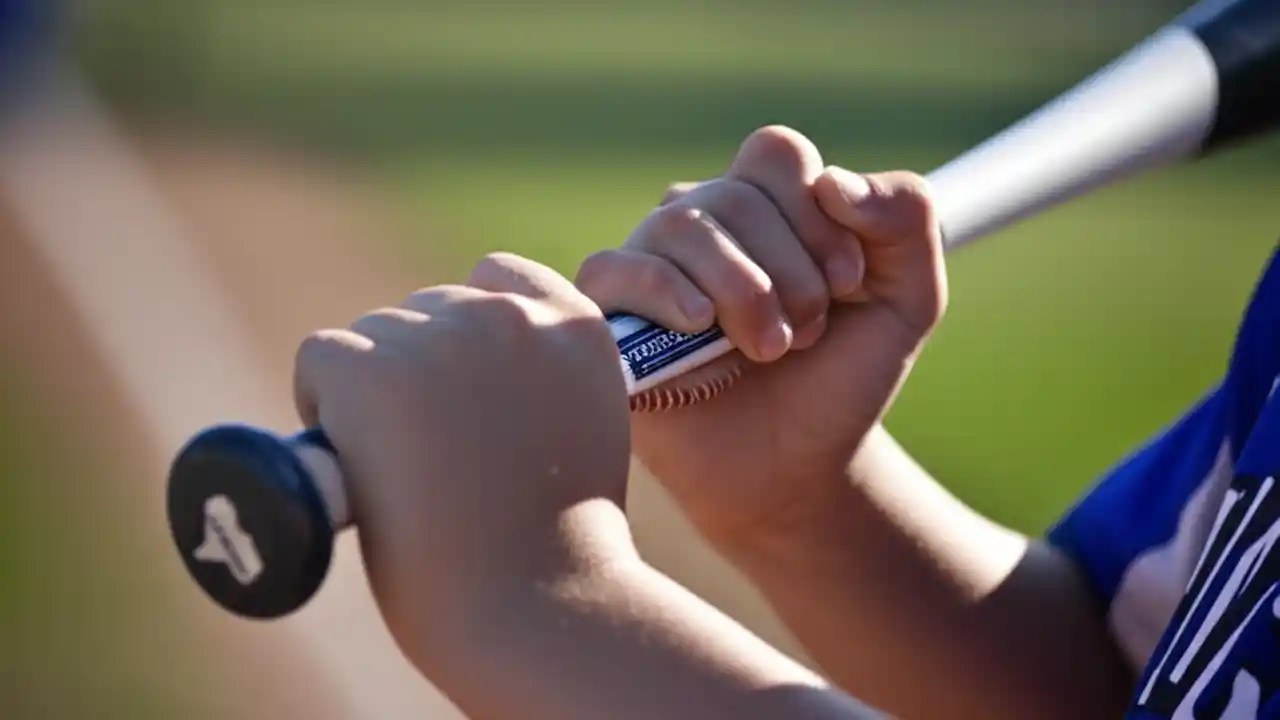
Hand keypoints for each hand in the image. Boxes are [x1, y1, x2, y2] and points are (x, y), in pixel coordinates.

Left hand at [292, 252, 635, 668]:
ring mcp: (438, 340)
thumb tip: (475, 377)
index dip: (470, 333)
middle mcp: (508, 317)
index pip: (499, 279)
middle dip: (421, 372)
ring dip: (373, 392)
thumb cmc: (561, 547)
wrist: (538, 606)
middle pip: (427, 313)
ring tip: (402, 472)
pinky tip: (355, 460)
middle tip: (432, 457)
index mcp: (574, 327)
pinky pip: (321, 358)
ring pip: (372, 338)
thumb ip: (545, 382)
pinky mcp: (370, 372)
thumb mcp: (583, 431)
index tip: (466, 392)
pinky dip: (323, 404)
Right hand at [575, 126, 945, 549]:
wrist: (794, 470)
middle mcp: (699, 221)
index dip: (818, 216)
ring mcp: (648, 263)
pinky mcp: (607, 315)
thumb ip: (906, 219)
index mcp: (763, 203)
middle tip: (808, 335)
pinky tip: (700, 324)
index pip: (776, 154)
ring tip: (770, 350)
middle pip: (736, 196)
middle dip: (792, 272)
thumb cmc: (838, 379)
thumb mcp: (908, 297)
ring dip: (744, 291)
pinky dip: (663, 290)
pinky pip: (612, 269)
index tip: (847, 285)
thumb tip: (833, 181)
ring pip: (681, 225)